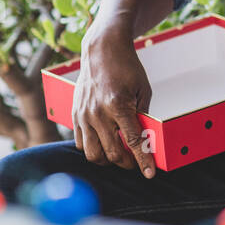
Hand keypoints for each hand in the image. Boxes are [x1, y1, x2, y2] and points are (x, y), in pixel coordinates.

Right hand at [73, 22, 156, 176]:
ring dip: (107, 160)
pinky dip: (92, 148)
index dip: (143, 161)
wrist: (102, 50)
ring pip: (92, 153)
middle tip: (135, 163)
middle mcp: (98, 113)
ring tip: (118, 155)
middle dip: (126, 163)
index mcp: (118, 105)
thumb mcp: (143, 90)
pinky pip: (80, 142)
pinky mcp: (75, 114)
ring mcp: (84, 115)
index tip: (149, 174)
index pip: (133, 141)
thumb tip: (146, 140)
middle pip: (111, 153)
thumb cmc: (127, 68)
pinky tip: (103, 143)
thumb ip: (142, 115)